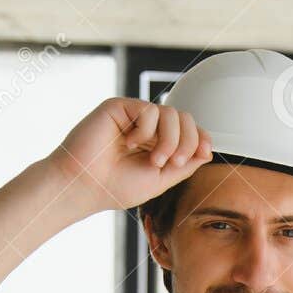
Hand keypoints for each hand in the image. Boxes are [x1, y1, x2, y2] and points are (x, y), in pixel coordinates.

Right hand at [44, 97, 212, 217]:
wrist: (84, 185)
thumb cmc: (116, 186)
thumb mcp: (161, 180)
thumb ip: (185, 164)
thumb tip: (208, 149)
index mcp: (158, 144)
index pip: (189, 131)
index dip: (201, 138)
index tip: (205, 152)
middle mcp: (148, 127)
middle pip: (185, 119)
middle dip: (188, 141)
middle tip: (175, 162)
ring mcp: (134, 116)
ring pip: (171, 113)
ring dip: (170, 140)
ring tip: (154, 160)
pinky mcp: (120, 107)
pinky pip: (149, 110)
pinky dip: (146, 131)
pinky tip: (129, 143)